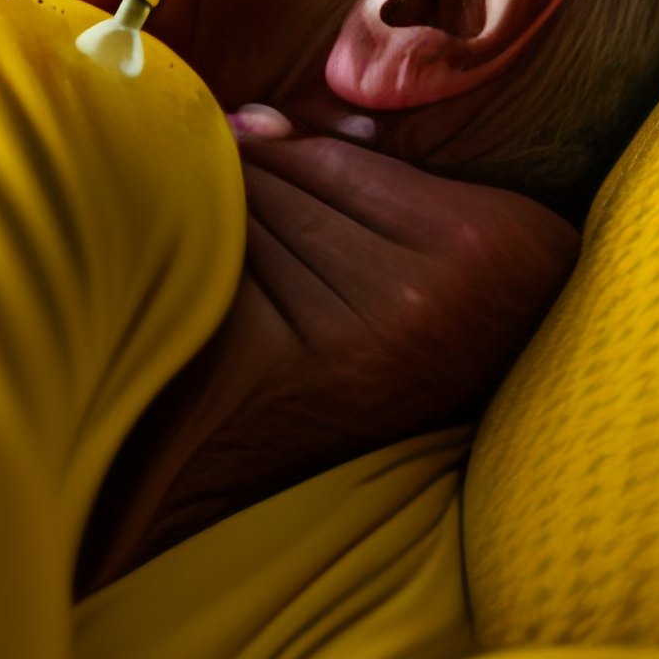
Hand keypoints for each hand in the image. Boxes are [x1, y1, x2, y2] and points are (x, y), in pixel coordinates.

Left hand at [77, 116, 579, 589]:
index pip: (332, 154)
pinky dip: (187, 283)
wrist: (426, 533)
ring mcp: (375, 332)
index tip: (234, 148)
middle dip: (230, 190)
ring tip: (180, 251)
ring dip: (201, 232)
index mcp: (489, 238)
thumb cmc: (425, 364)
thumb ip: (353, 176)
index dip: (274, 155)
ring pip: (242, 226)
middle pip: (279, 186)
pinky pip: (221, 282)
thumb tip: (246, 126)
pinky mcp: (315, 369)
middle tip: (179, 186)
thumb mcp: (437, 250)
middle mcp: (437, 285)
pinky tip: (169, 295)